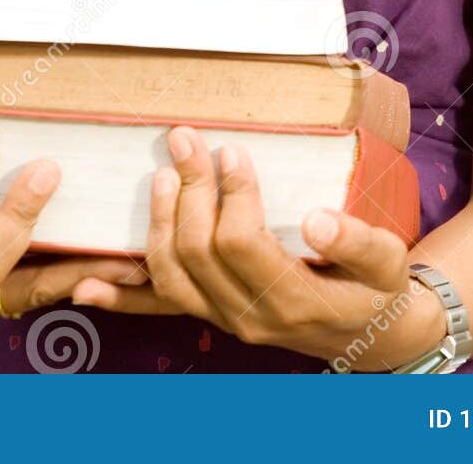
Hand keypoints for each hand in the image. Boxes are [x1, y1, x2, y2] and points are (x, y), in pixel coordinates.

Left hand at [70, 125, 440, 368]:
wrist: (372, 335)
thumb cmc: (378, 289)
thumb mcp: (387, 264)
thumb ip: (356, 242)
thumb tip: (316, 217)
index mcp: (291, 300)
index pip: (241, 243)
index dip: (231, 194)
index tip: (231, 151)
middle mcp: (249, 317)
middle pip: (198, 252)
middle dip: (189, 190)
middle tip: (185, 138)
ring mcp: (225, 319)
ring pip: (171, 277)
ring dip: (158, 222)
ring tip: (160, 174)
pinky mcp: (212, 314)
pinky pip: (160, 308)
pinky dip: (121, 299)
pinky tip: (85, 287)